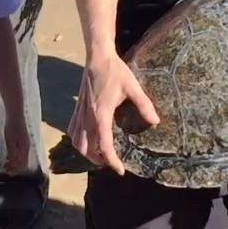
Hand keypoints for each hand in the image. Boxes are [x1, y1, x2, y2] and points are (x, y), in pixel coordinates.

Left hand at [3, 113, 30, 174]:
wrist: (15, 114)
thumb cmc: (12, 127)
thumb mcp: (10, 141)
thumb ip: (13, 152)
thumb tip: (14, 164)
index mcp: (25, 148)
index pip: (23, 164)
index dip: (15, 170)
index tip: (7, 171)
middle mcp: (27, 147)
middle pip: (23, 162)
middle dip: (15, 167)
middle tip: (5, 168)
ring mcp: (25, 144)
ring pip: (21, 158)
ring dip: (14, 163)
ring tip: (5, 164)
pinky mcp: (22, 140)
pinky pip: (20, 153)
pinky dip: (14, 157)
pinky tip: (8, 156)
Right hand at [68, 51, 158, 174]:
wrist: (97, 57)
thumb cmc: (115, 71)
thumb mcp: (133, 87)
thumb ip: (144, 105)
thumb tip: (155, 122)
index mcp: (101, 114)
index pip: (104, 145)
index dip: (111, 161)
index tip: (120, 170)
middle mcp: (87, 117)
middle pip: (87, 149)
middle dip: (98, 160)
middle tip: (112, 162)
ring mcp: (80, 113)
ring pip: (77, 142)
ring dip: (87, 152)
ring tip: (100, 154)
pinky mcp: (76, 108)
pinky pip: (72, 131)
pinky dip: (78, 140)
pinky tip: (88, 139)